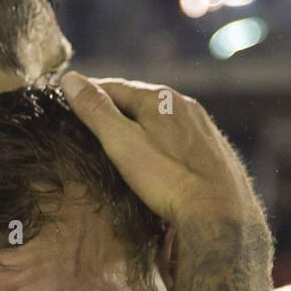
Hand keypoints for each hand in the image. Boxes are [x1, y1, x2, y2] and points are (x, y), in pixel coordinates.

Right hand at [59, 72, 266, 232]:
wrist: (220, 213)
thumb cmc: (167, 179)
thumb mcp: (122, 143)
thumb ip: (96, 111)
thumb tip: (70, 78)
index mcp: (159, 97)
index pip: (113, 86)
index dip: (89, 94)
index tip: (71, 102)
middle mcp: (184, 104)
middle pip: (140, 100)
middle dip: (115, 108)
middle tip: (92, 121)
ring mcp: (203, 126)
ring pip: (163, 118)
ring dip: (141, 123)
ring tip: (122, 139)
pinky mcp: (214, 149)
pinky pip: (180, 137)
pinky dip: (162, 140)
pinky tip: (158, 156)